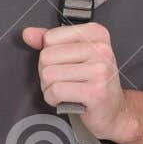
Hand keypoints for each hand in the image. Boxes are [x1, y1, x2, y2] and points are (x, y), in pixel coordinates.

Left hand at [21, 22, 135, 142]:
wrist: (114, 110)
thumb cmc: (92, 81)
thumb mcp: (73, 54)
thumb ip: (50, 42)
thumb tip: (28, 34)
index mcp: (95, 33)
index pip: (50, 38)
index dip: (50, 54)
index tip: (66, 64)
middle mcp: (101, 49)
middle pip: (46, 56)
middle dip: (48, 73)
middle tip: (66, 80)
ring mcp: (100, 70)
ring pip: (48, 74)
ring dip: (50, 87)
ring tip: (67, 90)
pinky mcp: (95, 92)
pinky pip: (55, 91)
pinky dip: (54, 99)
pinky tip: (67, 99)